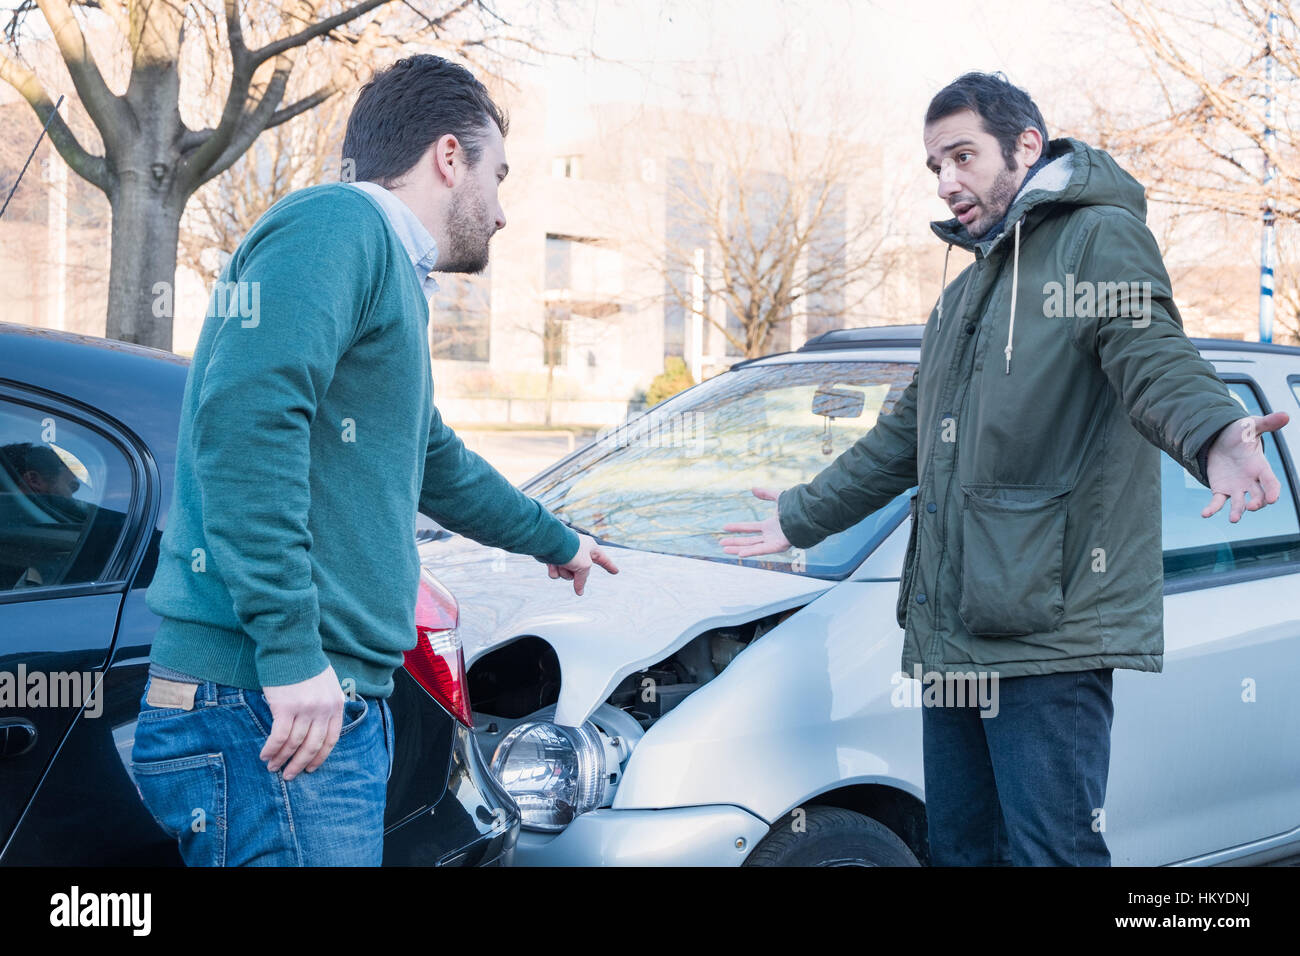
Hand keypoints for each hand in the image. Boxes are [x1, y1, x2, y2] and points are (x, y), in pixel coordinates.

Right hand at [260, 665, 344, 780]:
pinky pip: (279, 736)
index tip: (310, 768)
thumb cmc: (306, 664)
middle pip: (313, 745)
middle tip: (289, 775)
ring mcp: (305, 709)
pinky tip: (265, 755)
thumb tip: (320, 724)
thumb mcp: (327, 684)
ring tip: (273, 767)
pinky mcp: (285, 707)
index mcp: (336, 705)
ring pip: (295, 744)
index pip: (331, 739)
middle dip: (300, 763)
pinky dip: (272, 748)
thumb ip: (326, 704)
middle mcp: (323, 710)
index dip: (320, 756)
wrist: (292, 645)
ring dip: (282, 758)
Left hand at [547, 533, 618, 594]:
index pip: (603, 560)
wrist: (549, 542)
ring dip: (564, 571)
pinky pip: (557, 572)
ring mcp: (566, 555)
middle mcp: (579, 552)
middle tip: (571, 564)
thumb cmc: (571, 550)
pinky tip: (551, 563)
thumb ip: (582, 580)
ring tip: (561, 562)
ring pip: (567, 574)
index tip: (615, 571)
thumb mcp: (584, 566)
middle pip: (581, 572)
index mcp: (590, 548)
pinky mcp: (555, 559)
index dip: (609, 566)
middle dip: (575, 573)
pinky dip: (554, 570)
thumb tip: (579, 592)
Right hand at [719, 486, 792, 556]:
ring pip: (752, 547)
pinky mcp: (778, 546)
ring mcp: (773, 542)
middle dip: (734, 542)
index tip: (725, 527)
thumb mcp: (779, 498)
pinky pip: (762, 550)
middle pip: (748, 540)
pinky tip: (740, 554)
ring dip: (738, 549)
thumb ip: (767, 494)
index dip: (737, 528)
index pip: (749, 528)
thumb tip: (752, 489)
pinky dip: (751, 552)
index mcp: (770, 526)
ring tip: (724, 550)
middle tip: (721, 543)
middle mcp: (770, 536)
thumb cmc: (797, 508)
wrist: (808, 515)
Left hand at [1203, 412, 1290, 521]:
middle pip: (1258, 497)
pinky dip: (1212, 509)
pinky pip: (1217, 502)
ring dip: (1238, 511)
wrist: (1218, 439)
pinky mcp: (1221, 489)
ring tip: (1234, 519)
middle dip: (1257, 503)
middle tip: (1251, 507)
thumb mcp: (1251, 426)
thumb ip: (1267, 423)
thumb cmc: (1238, 433)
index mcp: (1260, 467)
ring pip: (1240, 503)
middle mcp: (1250, 481)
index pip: (1271, 482)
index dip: (1273, 491)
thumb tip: (1286, 414)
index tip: (1273, 500)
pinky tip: (1205, 514)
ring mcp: (1236, 487)